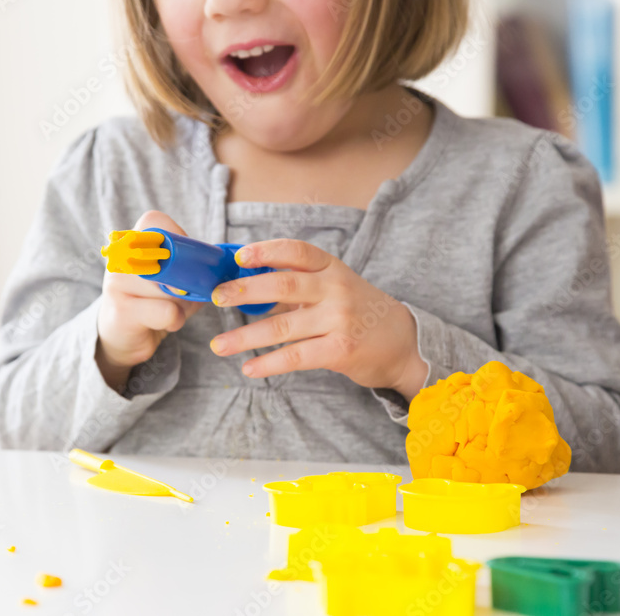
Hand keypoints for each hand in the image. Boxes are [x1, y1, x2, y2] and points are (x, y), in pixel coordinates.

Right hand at [96, 210, 202, 389]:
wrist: (122, 337)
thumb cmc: (154, 303)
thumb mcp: (173, 280)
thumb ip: (191, 269)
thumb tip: (221, 267)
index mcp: (130, 242)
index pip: (156, 221)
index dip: (180, 241)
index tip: (185, 262)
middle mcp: (120, 256)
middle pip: (169, 257)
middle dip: (184, 280)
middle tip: (181, 292)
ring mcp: (116, 282)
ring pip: (170, 287)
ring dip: (181, 304)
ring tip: (170, 310)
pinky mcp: (121, 311)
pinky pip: (166, 311)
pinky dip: (175, 320)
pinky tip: (164, 323)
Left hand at [207, 239, 428, 399]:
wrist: (403, 342)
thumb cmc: (357, 311)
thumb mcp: (333, 286)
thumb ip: (295, 283)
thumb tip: (244, 282)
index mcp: (331, 267)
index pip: (296, 252)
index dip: (267, 251)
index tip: (239, 256)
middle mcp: (336, 289)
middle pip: (283, 285)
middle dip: (244, 291)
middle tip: (216, 297)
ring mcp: (339, 319)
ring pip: (282, 327)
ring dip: (245, 337)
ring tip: (219, 345)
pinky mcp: (340, 350)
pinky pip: (296, 356)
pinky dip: (268, 364)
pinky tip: (249, 368)